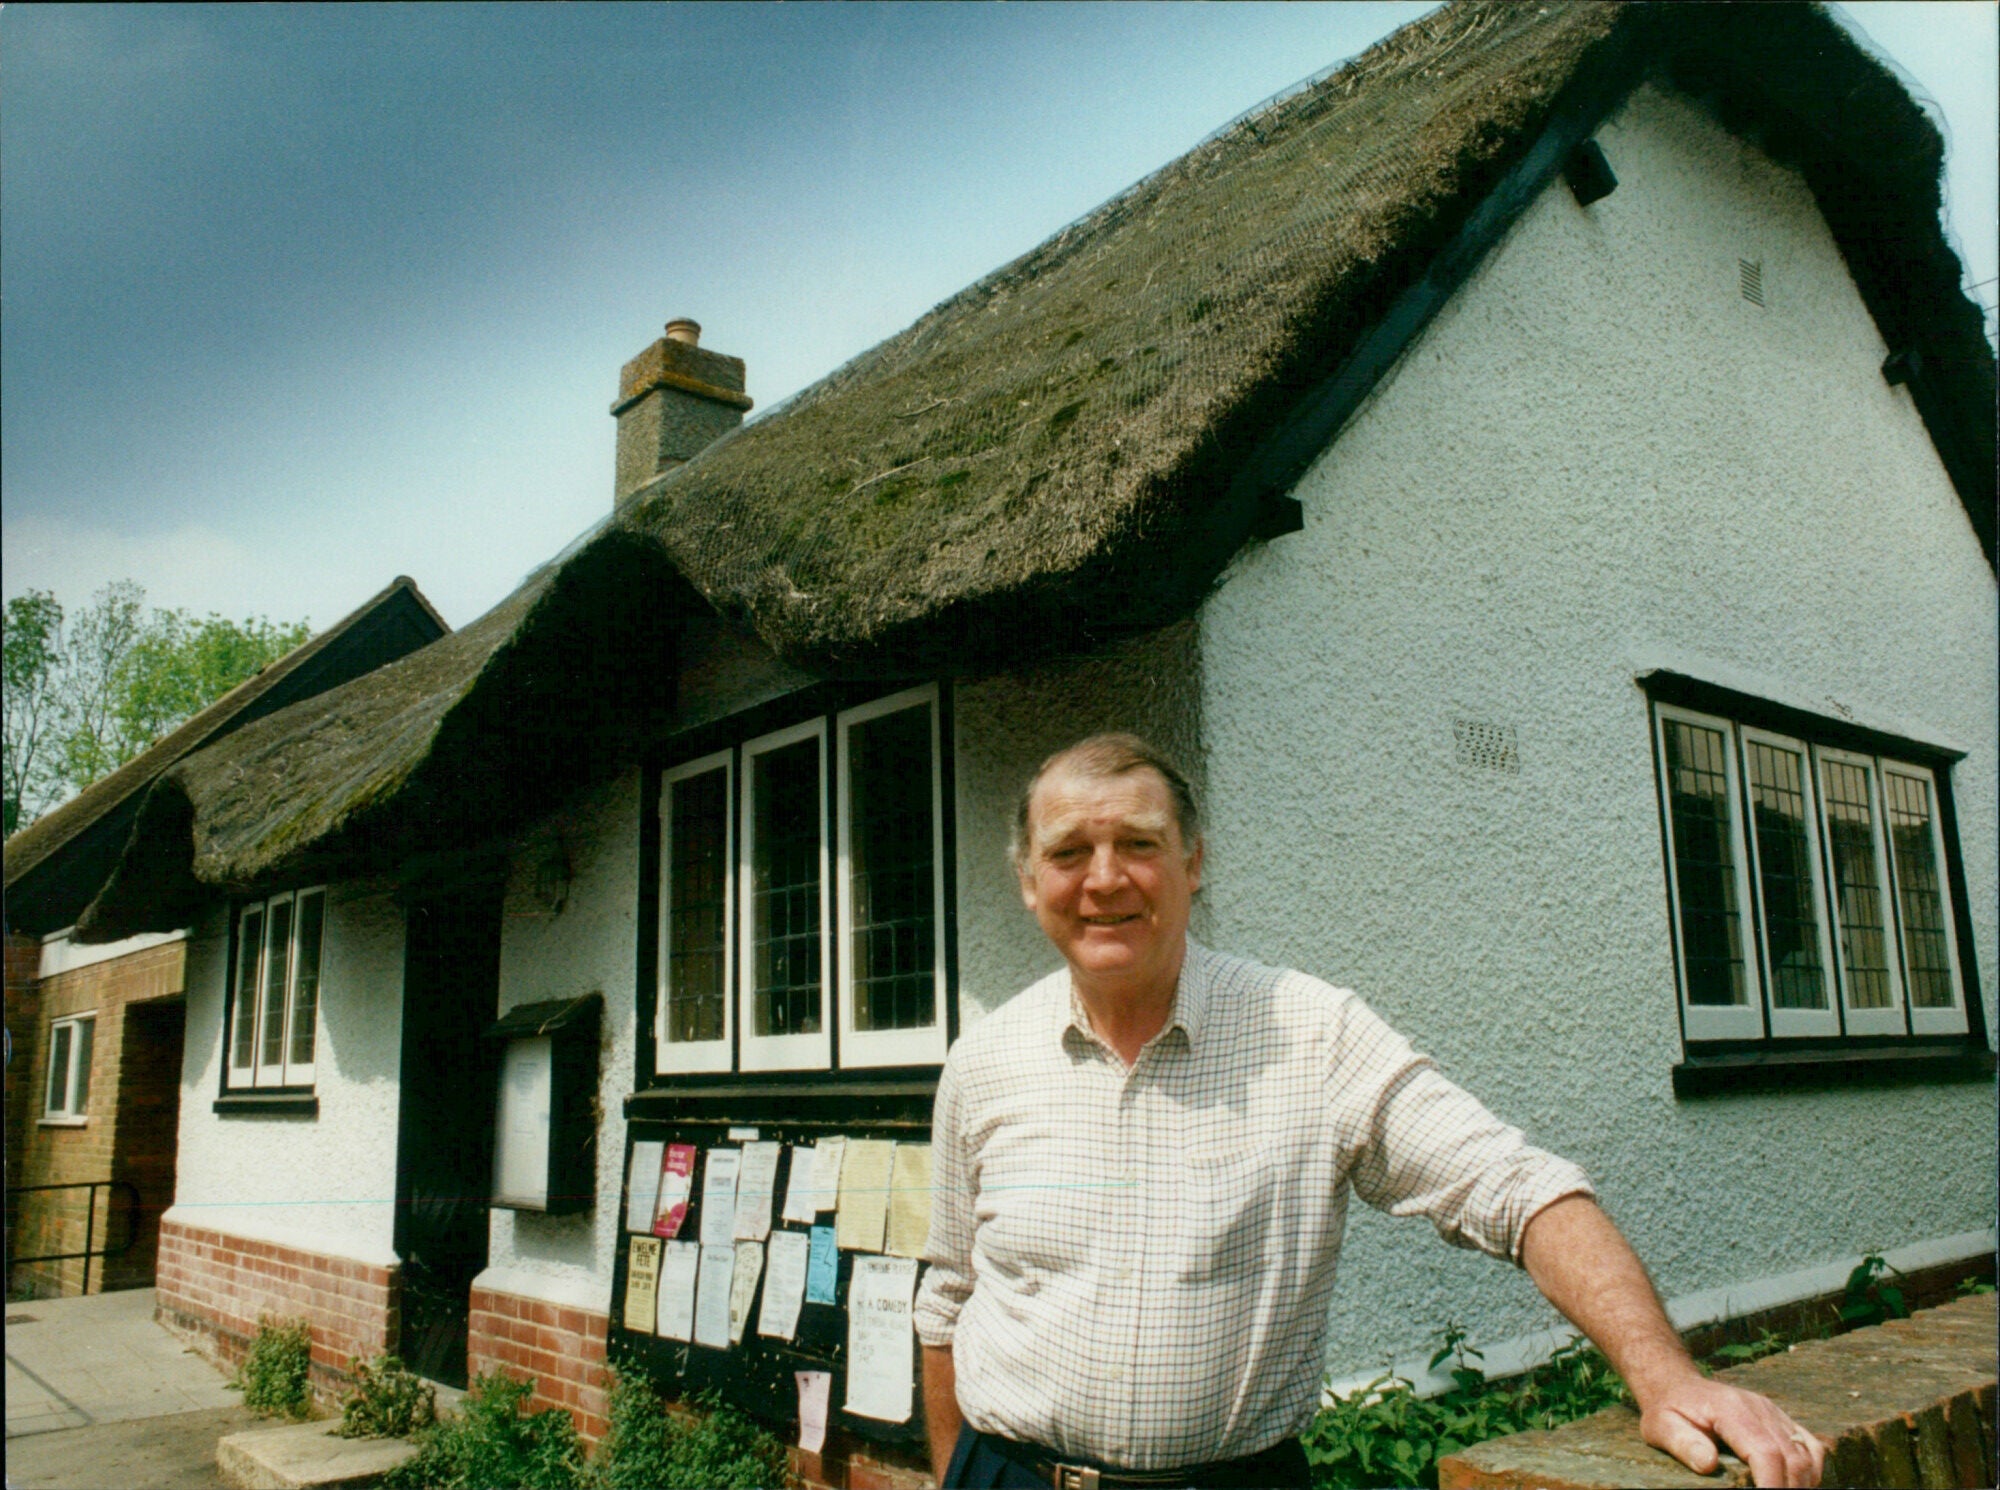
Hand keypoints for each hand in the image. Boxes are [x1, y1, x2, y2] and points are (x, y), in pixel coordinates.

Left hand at [1639, 1373, 1825, 1487]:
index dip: (1772, 1485)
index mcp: (1731, 1409)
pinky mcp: (1781, 1419)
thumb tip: (1708, 1464)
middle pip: (1793, 1458)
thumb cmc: (1669, 1409)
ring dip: (1802, 1483)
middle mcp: (1760, 1408)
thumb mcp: (1661, 1426)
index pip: (1765, 1452)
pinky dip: (1810, 1470)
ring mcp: (1774, 1412)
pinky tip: (1795, 1486)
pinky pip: (1811, 1446)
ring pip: (1807, 1454)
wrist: (1678, 1385)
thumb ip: (1682, 1443)